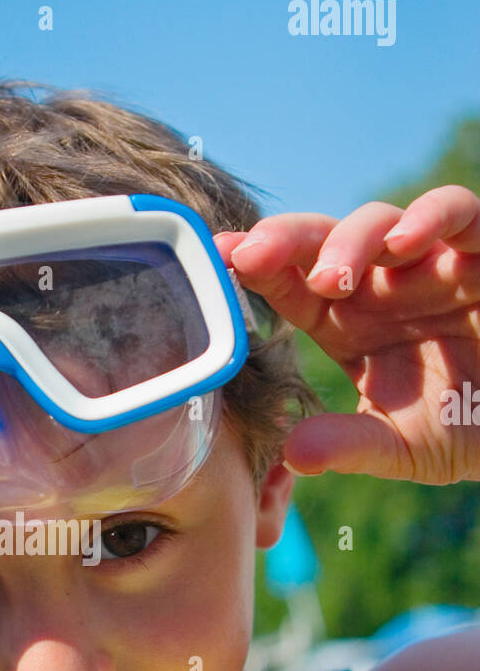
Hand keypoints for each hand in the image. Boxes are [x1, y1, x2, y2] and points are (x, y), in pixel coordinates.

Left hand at [215, 185, 479, 482]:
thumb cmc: (465, 427)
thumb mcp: (404, 448)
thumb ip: (350, 447)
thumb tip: (291, 455)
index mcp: (346, 321)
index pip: (290, 284)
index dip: (253, 268)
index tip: (216, 262)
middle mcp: (381, 283)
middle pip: (323, 241)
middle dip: (283, 242)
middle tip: (250, 257)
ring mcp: (431, 262)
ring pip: (382, 222)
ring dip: (351, 240)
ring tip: (332, 277)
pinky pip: (461, 215)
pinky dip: (433, 217)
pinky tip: (406, 241)